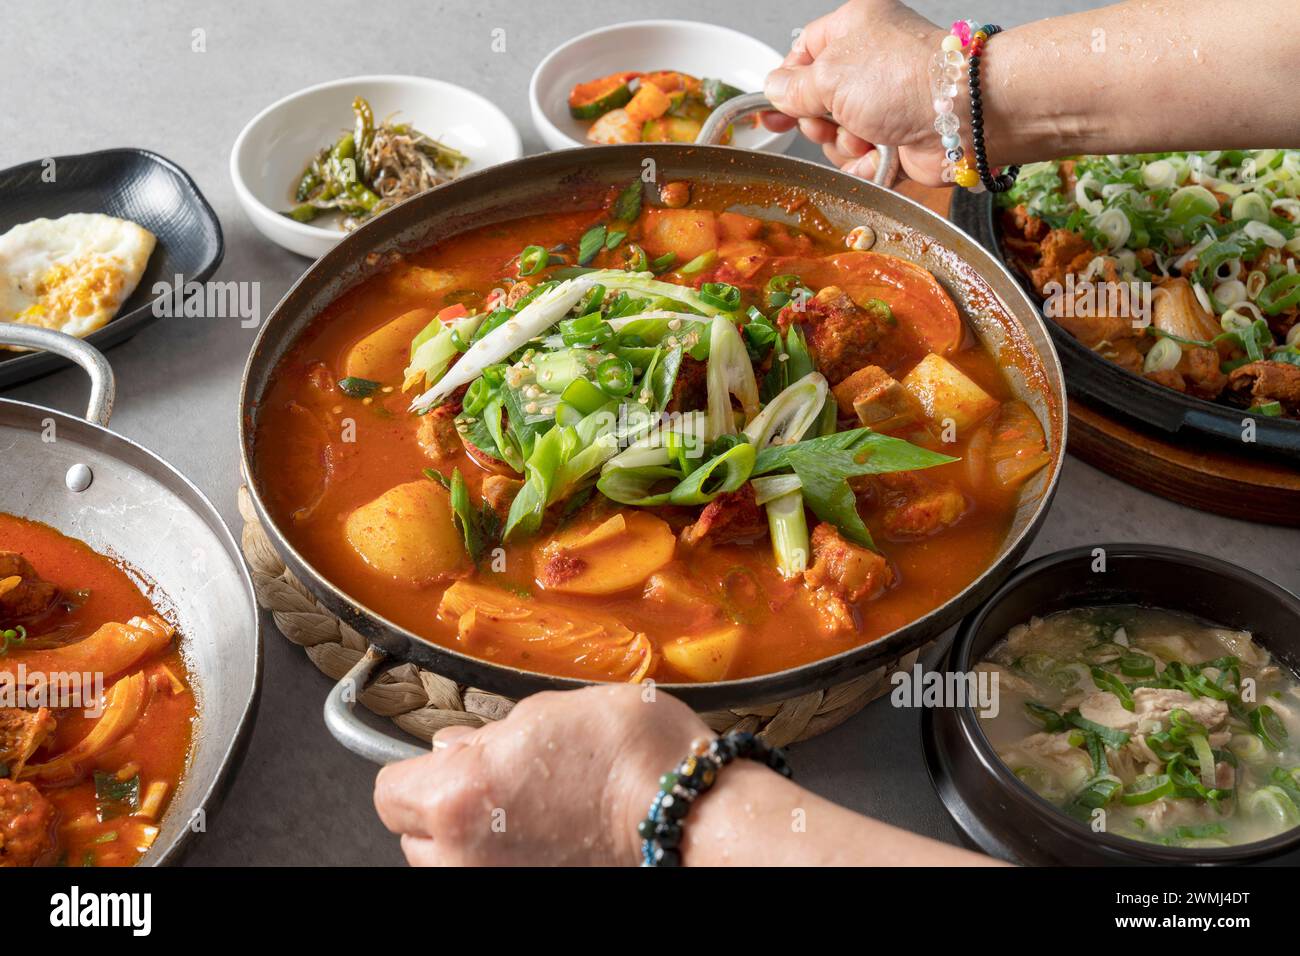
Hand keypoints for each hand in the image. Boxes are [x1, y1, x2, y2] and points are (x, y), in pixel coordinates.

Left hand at [373, 684, 710, 865]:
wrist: (689, 816)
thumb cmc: (632, 758)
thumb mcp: (546, 713)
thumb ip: (487, 734)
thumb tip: (457, 748)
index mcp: (458, 795)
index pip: (390, 789)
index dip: (417, 767)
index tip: (444, 757)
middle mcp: (463, 856)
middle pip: (414, 832)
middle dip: (443, 803)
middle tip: (494, 776)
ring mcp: (494, 886)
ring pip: (448, 863)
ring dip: (471, 837)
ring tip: (526, 809)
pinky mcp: (527, 899)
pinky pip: (491, 877)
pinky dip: (506, 860)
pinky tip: (546, 836)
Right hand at [763, 0, 947, 184]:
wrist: (960, 116)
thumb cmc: (900, 78)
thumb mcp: (829, 73)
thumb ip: (792, 86)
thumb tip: (774, 91)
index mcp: (854, 29)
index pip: (804, 51)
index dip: (787, 82)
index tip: (774, 110)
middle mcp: (871, 64)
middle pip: (817, 102)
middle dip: (820, 121)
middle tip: (833, 121)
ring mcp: (885, 104)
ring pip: (838, 136)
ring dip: (846, 144)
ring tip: (870, 135)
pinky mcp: (897, 139)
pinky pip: (861, 160)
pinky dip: (867, 162)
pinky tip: (883, 153)